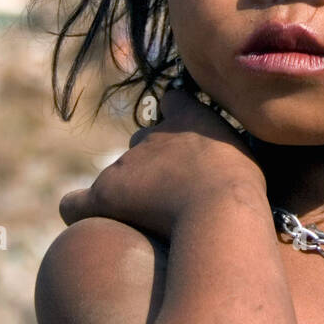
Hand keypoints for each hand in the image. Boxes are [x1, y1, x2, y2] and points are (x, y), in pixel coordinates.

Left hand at [58, 86, 267, 241]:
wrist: (219, 209)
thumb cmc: (242, 192)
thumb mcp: (247, 165)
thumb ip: (233, 161)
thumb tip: (236, 181)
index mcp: (190, 119)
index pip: (174, 101)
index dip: (175, 117)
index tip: (183, 143)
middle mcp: (154, 135)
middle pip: (144, 141)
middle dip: (153, 163)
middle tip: (174, 196)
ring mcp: (128, 162)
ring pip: (121, 173)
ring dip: (131, 189)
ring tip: (148, 218)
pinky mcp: (106, 192)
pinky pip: (76, 203)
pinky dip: (80, 209)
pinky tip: (87, 221)